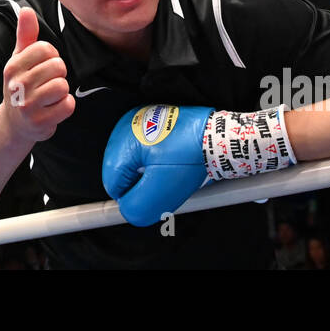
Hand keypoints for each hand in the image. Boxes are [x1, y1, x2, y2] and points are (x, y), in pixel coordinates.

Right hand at [0, 6, 74, 142]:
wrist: (15, 124)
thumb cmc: (21, 85)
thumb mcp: (19, 59)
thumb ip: (25, 34)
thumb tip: (26, 10)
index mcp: (13, 66)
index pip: (46, 49)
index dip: (51, 56)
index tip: (43, 66)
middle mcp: (18, 85)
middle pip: (58, 67)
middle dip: (58, 74)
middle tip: (47, 83)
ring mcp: (28, 106)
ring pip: (63, 86)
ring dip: (61, 91)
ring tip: (49, 96)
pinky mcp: (40, 122)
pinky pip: (67, 106)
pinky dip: (64, 107)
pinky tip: (52, 109)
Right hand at [101, 104, 212, 226]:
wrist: (217, 136)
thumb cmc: (192, 157)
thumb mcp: (161, 190)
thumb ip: (135, 206)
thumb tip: (127, 210)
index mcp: (122, 141)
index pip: (112, 183)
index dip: (133, 195)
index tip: (154, 193)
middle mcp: (125, 126)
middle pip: (122, 172)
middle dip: (141, 183)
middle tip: (165, 181)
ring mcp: (139, 120)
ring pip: (134, 163)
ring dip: (149, 173)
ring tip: (172, 169)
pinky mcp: (152, 121)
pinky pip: (145, 150)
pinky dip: (157, 160)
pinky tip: (174, 160)